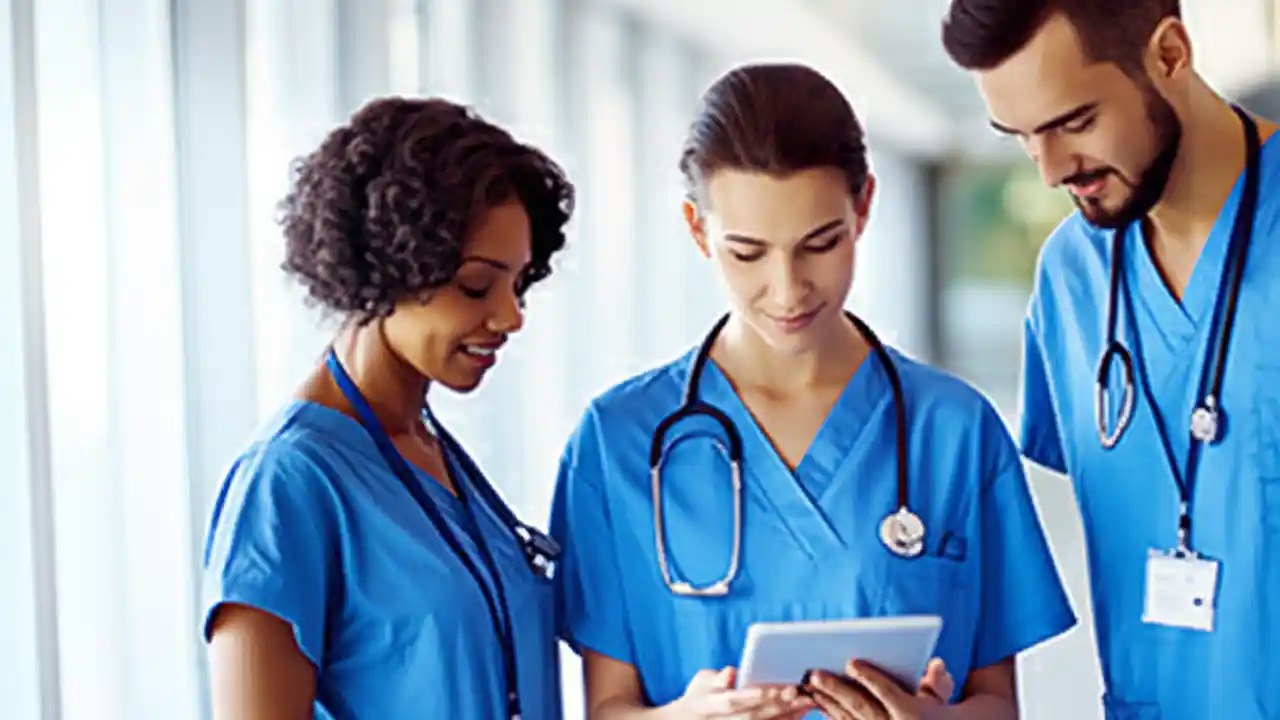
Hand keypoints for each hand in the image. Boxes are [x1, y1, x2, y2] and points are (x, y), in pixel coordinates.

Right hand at [671, 667, 815, 718]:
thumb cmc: (698, 698)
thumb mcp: (700, 684)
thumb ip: (716, 678)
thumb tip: (731, 672)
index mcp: (706, 705)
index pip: (729, 702)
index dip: (748, 697)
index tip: (768, 689)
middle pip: (752, 716)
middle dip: (777, 705)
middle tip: (799, 692)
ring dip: (786, 715)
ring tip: (806, 701)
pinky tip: (800, 714)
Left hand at [804, 658, 952, 719]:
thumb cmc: (940, 719)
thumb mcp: (947, 705)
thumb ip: (939, 684)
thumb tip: (936, 663)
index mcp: (914, 716)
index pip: (888, 693)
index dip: (869, 677)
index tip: (851, 662)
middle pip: (862, 707)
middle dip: (837, 689)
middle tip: (816, 673)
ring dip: (829, 702)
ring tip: (811, 684)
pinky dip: (833, 716)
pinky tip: (820, 703)